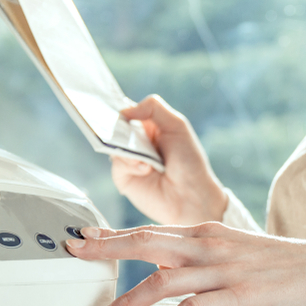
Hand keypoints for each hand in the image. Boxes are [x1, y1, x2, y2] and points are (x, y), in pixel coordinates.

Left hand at [65, 222, 305, 305]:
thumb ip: (206, 259)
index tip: (84, 235)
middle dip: (105, 248)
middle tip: (71, 252)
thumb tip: (174, 276)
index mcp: (208, 233)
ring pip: (164, 280)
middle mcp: (209, 245)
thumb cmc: (286, 267)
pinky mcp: (240, 296)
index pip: (151, 230)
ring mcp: (224, 270)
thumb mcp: (238, 253)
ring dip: (129, 299)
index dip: (113, 234)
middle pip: (146, 242)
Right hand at [115, 95, 227, 224]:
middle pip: (117, 127)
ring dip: (129, 149)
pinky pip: (117, 164)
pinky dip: (130, 164)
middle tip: (127, 134)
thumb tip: (124, 110)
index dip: (123, 110)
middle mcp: (138, 142)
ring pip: (113, 144)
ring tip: (147, 160)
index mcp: (150, 127)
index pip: (129, 112)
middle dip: (120, 129)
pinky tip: (146, 170)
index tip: (118, 111)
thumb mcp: (177, 126)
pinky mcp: (124, 177)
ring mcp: (130, 159)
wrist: (192, 197)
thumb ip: (153, 108)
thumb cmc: (189, 161)